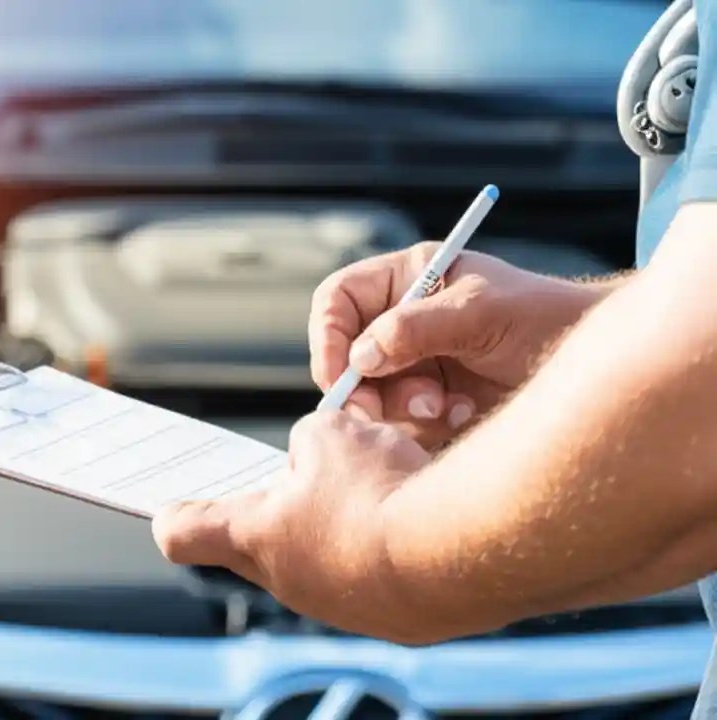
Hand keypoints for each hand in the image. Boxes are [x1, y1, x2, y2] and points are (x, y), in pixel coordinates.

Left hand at [153, 410, 441, 642]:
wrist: (459, 552)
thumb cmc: (379, 493)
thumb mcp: (331, 435)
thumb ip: (307, 442)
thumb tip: (313, 457)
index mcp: (254, 537)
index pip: (183, 534)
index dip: (176, 514)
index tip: (172, 506)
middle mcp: (287, 581)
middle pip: (255, 545)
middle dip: (273, 509)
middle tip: (301, 475)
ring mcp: (337, 607)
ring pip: (319, 558)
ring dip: (335, 525)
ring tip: (373, 489)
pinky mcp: (389, 618)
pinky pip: (371, 576)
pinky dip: (382, 547)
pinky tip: (408, 518)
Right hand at [310, 244, 607, 447]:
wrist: (595, 372)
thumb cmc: (547, 320)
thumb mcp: (481, 312)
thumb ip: (415, 328)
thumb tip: (360, 358)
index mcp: (408, 281)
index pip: (339, 301)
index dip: (327, 336)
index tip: (339, 376)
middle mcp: (403, 322)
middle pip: (346, 358)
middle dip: (365, 388)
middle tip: (381, 414)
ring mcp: (415, 364)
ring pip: (370, 397)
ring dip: (401, 410)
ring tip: (446, 406)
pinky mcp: (431, 402)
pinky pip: (400, 424)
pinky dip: (425, 427)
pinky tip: (463, 413)